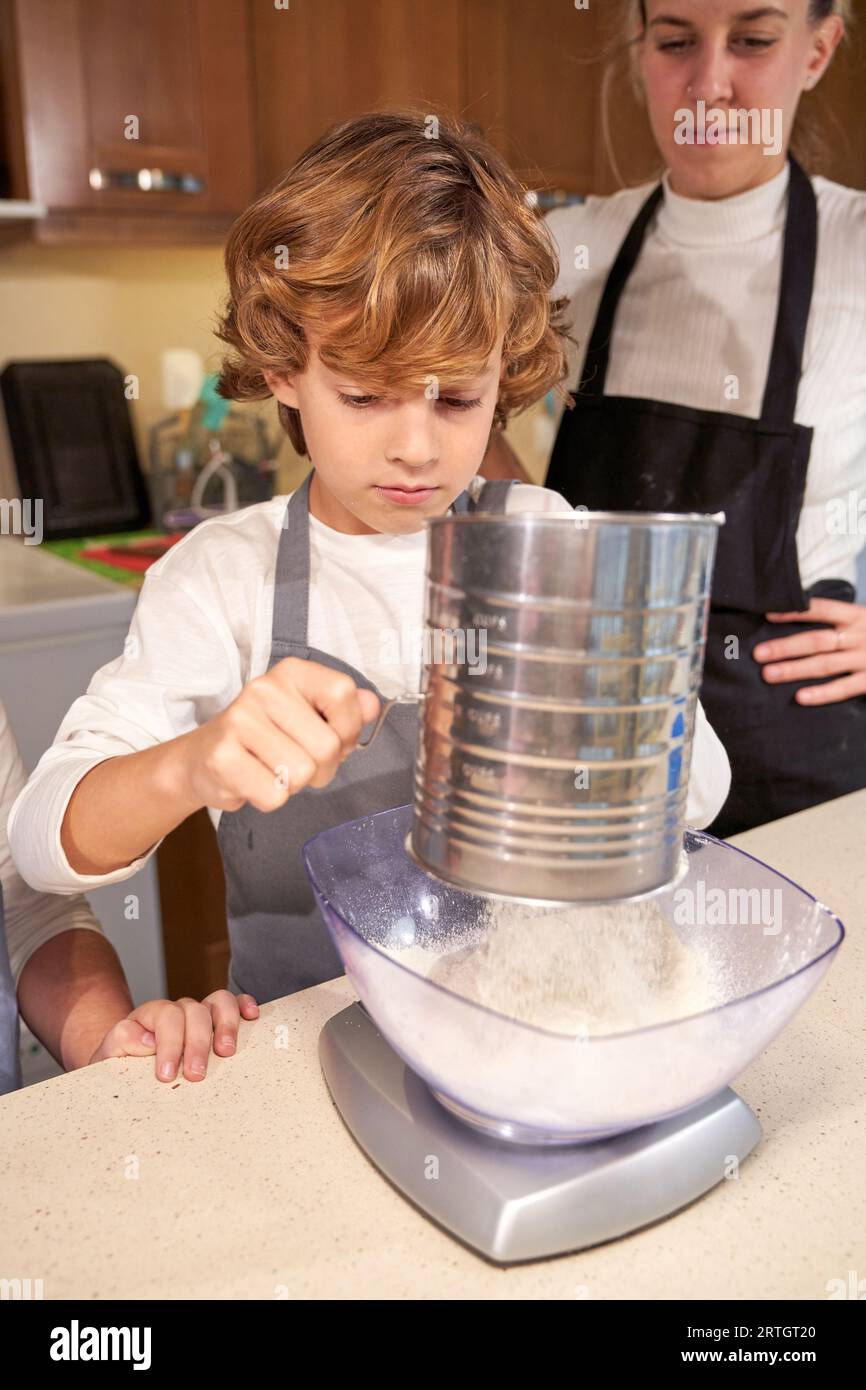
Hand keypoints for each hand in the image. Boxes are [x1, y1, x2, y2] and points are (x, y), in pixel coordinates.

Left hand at [88, 989, 259, 1080]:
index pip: (165, 1018)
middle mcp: (178, 1010)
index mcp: (150, 1016)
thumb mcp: (109, 1056)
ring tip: (227, 1052)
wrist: (127, 1067)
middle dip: (197, 1043)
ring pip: (218, 1001)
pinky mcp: (218, 1021)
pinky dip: (245, 1006)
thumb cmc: (121, 1065)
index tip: (166, 1075)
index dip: (168, 1044)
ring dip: (226, 1024)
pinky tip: (251, 1017)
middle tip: (195, 1075)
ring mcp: (200, 1014)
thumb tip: (146, 1037)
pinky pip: (235, 1004)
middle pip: (194, 1011)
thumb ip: (121, 1042)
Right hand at [178, 657, 379, 812]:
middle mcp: (264, 689)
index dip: (348, 728)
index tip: (333, 738)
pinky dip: (270, 799)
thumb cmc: (266, 739)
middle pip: (327, 745)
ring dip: (294, 785)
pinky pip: (274, 795)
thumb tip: (373, 705)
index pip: (343, 693)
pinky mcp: (222, 757)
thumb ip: (345, 710)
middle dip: (321, 768)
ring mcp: (239, 721)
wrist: (203, 758)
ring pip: (301, 773)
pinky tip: (253, 780)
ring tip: (273, 770)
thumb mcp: (308, 716)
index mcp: (292, 673)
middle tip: (296, 762)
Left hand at [753, 598, 865, 705]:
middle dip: (786, 647)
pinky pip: (844, 688)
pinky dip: (822, 694)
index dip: (794, 611)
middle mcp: (860, 636)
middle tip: (759, 654)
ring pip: (825, 665)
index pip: (822, 609)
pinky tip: (801, 697)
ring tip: (769, 674)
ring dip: (795, 670)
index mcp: (857, 616)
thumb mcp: (864, 620)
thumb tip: (798, 613)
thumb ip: (840, 619)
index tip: (768, 614)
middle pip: (817, 640)